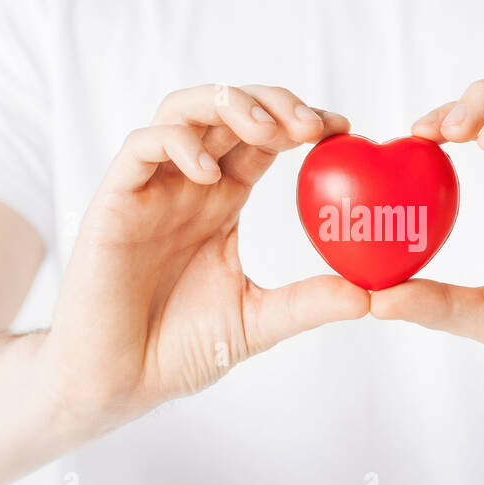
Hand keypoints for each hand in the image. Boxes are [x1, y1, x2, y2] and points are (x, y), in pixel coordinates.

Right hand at [43, 84, 368, 435]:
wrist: (115, 382)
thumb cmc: (176, 350)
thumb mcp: (256, 322)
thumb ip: (307, 303)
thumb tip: (369, 297)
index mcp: (221, 200)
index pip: (264, 138)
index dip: (301, 121)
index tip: (343, 128)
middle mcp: (187, 183)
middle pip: (229, 109)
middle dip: (274, 102)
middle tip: (311, 125)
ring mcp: (150, 188)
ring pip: (184, 110)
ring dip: (229, 104)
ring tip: (267, 130)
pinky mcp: (114, 201)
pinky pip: (142, 147)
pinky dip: (179, 145)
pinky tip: (210, 172)